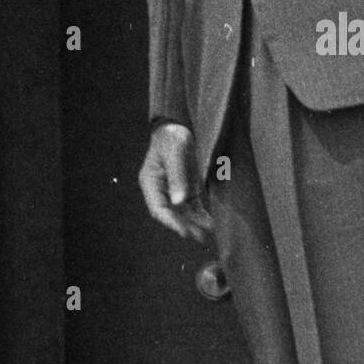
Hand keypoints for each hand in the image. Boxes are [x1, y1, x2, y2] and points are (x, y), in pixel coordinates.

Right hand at [138, 122, 212, 241]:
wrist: (179, 125)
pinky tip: (212, 223)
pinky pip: (193, 207)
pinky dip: (201, 216)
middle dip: (186, 227)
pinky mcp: (186, 189)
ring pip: (184, 214)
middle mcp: (161, 191)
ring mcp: (174, 191)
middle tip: (201, 238)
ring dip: (195, 225)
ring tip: (210, 235)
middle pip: (172, 215)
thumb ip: (177, 176)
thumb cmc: (172, 136)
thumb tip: (179, 201)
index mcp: (151, 182)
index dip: (171, 222)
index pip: (158, 209)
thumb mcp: (175, 152)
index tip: (185, 232)